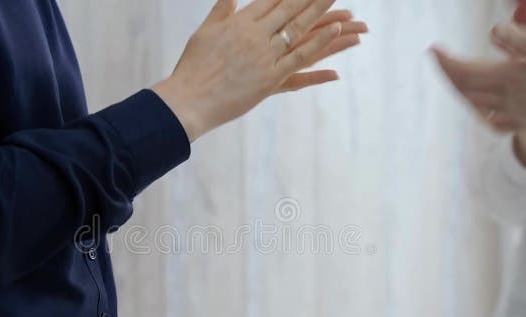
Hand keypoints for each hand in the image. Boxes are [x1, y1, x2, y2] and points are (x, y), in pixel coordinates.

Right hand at [152, 0, 367, 140]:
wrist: (190, 98)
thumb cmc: (193, 68)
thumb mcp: (205, 32)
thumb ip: (221, 11)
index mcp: (238, 22)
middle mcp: (254, 34)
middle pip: (288, 9)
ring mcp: (264, 56)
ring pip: (298, 28)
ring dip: (320, 11)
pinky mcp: (271, 78)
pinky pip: (301, 56)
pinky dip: (319, 42)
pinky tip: (335, 30)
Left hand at [433, 23, 525, 143]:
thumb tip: (495, 31)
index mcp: (513, 80)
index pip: (467, 72)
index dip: (446, 61)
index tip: (434, 50)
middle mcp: (510, 100)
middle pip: (465, 90)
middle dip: (448, 73)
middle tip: (439, 59)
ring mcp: (517, 115)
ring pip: (476, 105)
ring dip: (460, 91)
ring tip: (453, 78)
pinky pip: (494, 121)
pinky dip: (480, 111)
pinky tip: (480, 107)